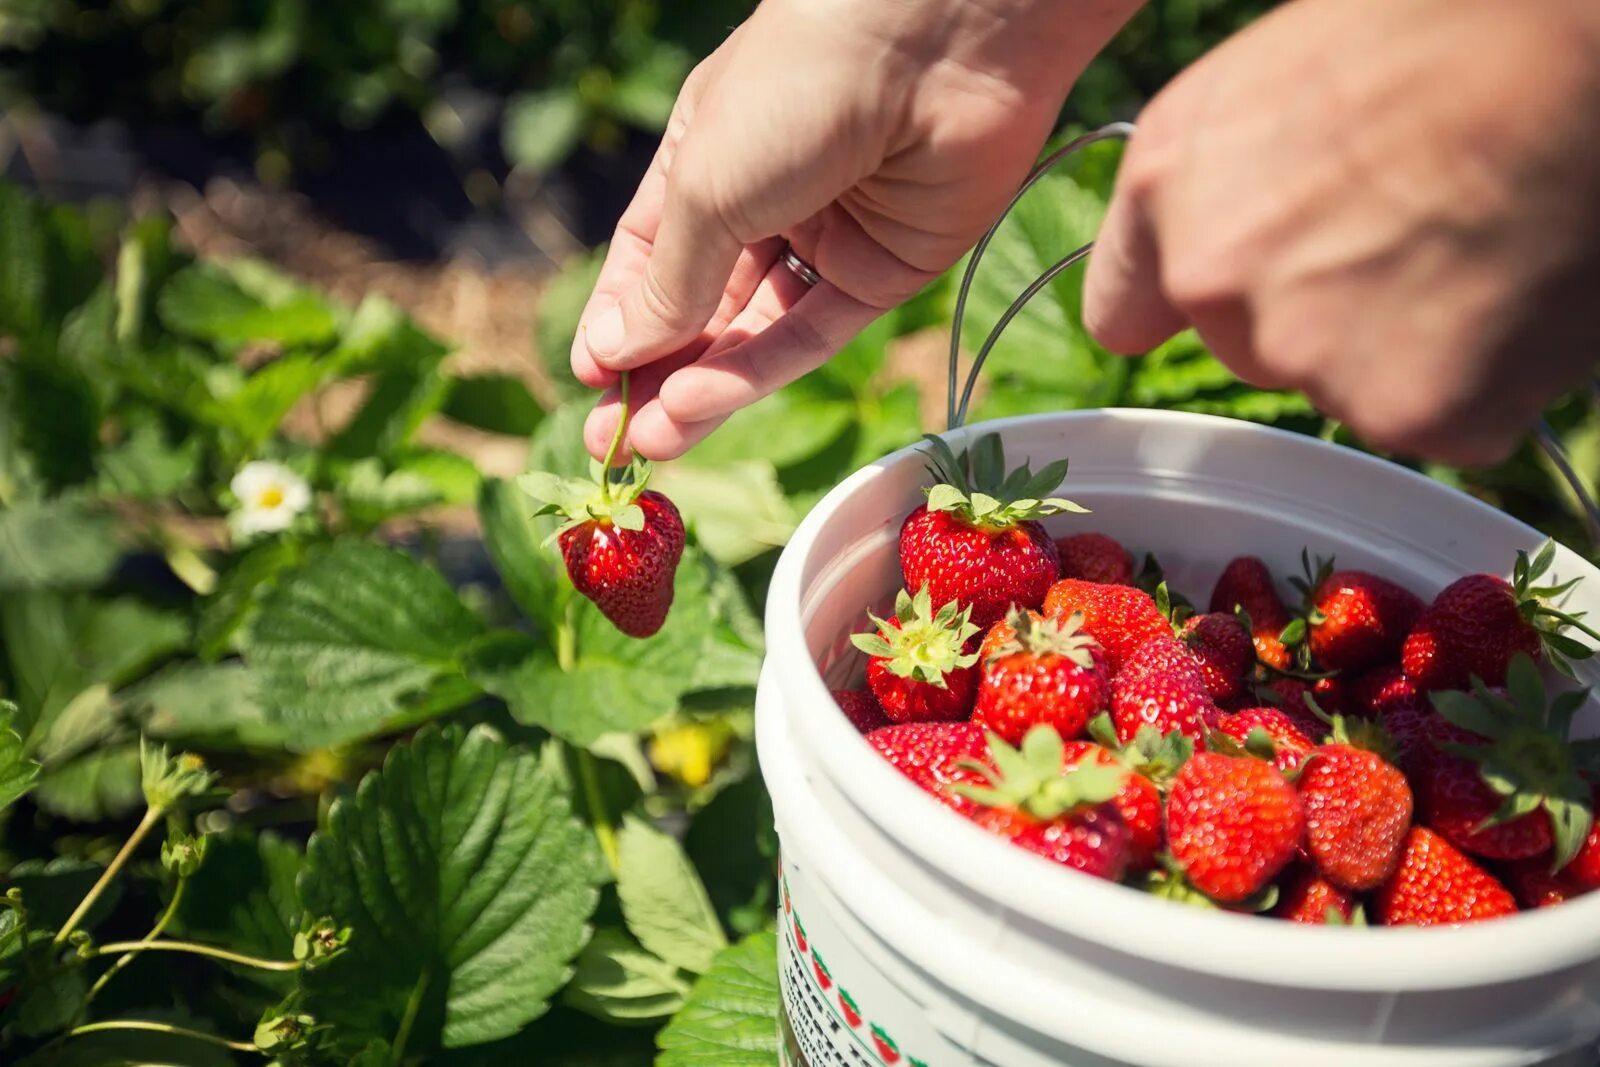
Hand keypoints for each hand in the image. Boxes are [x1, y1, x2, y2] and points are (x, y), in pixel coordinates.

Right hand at [571, 0, 1139, 460]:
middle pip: (703, 305)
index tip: (590, 378)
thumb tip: (615, 353)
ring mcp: (828, 238)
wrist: (935, 44)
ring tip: (652, 441)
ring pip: (755, 332)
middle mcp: (766, 199)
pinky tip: (703, 405)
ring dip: (703, 388)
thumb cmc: (795, 88)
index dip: (621, 319)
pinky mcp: (886, 271)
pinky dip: (759, 372)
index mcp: (708, 157)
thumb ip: (666, 281)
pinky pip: (815, 334)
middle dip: (658, 372)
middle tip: (612, 441)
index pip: (651, 255)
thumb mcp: (705, 186)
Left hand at [1084, 0, 1599, 465]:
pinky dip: (1482, 384)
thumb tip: (1228, 220)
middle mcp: (1213, 278)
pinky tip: (1517, 298)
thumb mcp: (1290, 71)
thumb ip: (1230, 170)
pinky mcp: (1408, 409)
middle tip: (1413, 235)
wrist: (1587, 58)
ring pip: (1345, 386)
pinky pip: (1439, 421)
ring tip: (1478, 247)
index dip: (1189, 304)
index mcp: (1167, 182)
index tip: (1235, 299)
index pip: (1124, 309)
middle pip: (1249, 348)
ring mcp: (1306, 353)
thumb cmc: (1457, 27)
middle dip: (1318, 316)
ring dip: (1405, 348)